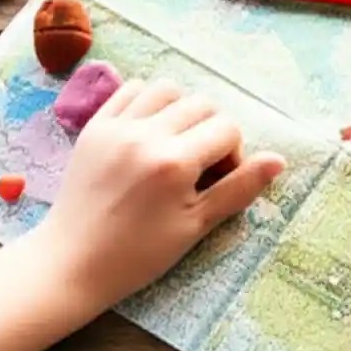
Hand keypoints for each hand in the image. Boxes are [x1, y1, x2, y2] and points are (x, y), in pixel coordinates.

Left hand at [34, 79, 285, 310]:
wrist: (72, 261)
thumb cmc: (139, 253)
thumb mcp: (196, 226)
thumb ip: (238, 189)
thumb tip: (278, 161)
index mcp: (174, 162)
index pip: (227, 129)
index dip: (233, 154)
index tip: (218, 181)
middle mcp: (145, 135)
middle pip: (202, 104)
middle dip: (212, 130)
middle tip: (200, 166)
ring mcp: (116, 126)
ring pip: (168, 89)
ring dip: (182, 109)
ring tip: (177, 142)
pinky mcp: (94, 126)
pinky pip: (130, 90)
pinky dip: (148, 101)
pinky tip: (150, 130)